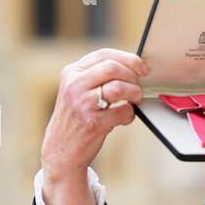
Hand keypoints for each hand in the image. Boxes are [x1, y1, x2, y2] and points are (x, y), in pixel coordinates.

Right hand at [40, 48, 149, 179]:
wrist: (61, 149)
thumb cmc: (77, 118)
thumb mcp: (78, 91)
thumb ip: (97, 76)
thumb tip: (133, 67)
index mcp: (71, 73)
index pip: (103, 55)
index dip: (128, 59)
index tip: (142, 67)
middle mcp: (74, 85)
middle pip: (112, 67)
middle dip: (132, 76)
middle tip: (138, 86)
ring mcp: (82, 104)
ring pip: (119, 87)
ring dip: (134, 93)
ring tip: (135, 100)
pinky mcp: (93, 122)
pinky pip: (123, 111)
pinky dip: (130, 114)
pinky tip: (124, 117)